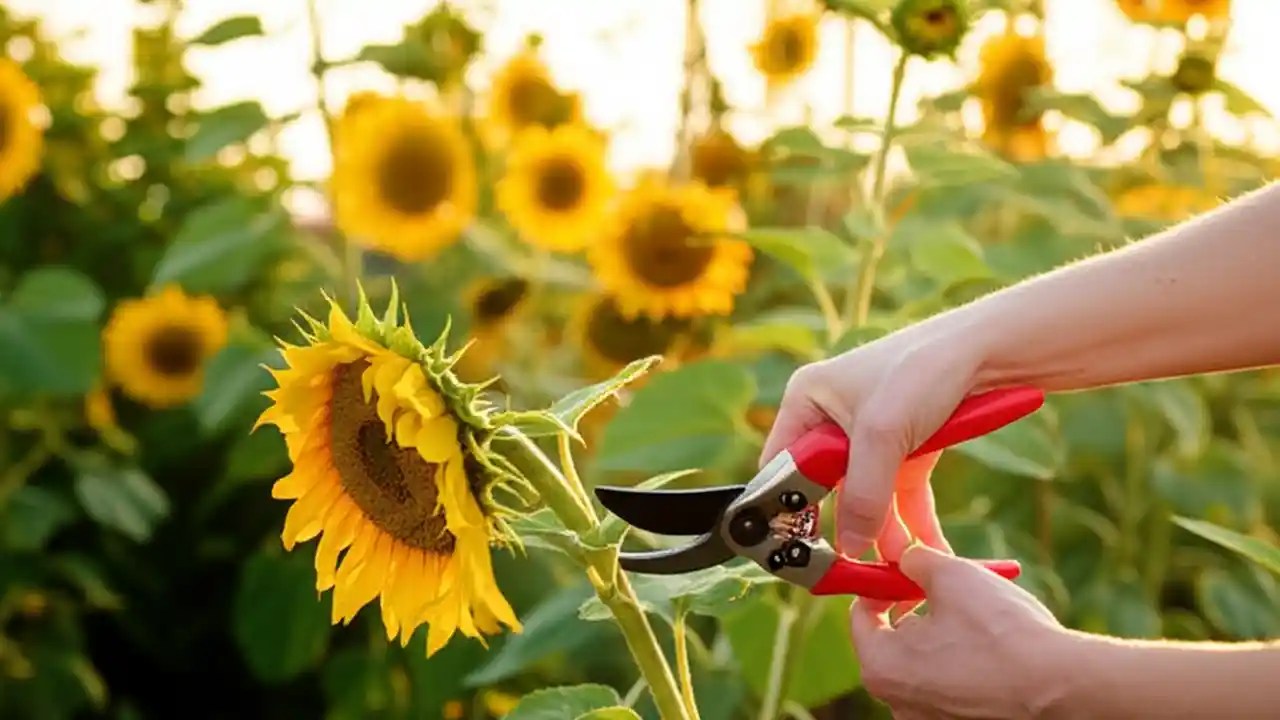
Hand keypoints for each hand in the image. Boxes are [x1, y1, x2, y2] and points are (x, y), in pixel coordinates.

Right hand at [761, 321, 988, 562]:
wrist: (988, 350)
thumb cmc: (923, 370)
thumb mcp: (883, 435)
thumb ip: (863, 495)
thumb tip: (851, 547)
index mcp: (807, 401)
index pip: (781, 467)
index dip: (787, 510)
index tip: (799, 549)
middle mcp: (831, 417)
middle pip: (827, 488)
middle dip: (846, 527)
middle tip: (852, 566)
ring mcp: (869, 434)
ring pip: (867, 496)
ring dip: (883, 532)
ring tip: (896, 568)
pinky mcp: (905, 445)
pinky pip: (898, 492)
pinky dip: (909, 520)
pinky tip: (922, 549)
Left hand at [850, 544, 1068, 718]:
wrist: (1064, 687)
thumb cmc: (1002, 633)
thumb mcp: (952, 575)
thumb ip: (917, 561)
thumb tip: (909, 557)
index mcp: (882, 668)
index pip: (861, 617)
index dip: (881, 586)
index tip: (904, 573)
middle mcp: (899, 704)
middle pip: (895, 643)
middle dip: (917, 612)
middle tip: (946, 590)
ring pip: (927, 666)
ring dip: (944, 638)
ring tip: (979, 619)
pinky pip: (953, 687)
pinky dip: (966, 665)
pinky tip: (995, 650)